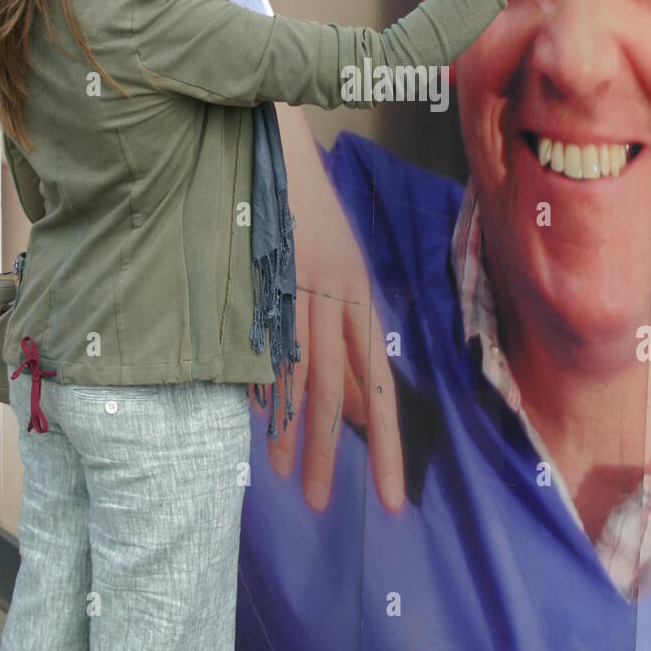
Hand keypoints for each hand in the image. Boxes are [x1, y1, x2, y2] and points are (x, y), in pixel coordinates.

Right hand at [251, 106, 404, 513]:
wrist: (277, 145)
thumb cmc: (305, 213)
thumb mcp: (333, 272)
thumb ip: (340, 337)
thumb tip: (349, 401)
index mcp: (361, 298)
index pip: (378, 382)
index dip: (384, 439)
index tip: (390, 493)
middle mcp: (342, 296)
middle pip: (348, 388)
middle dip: (343, 452)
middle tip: (338, 506)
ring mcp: (307, 285)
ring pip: (308, 373)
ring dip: (297, 432)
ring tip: (293, 482)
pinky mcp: (272, 274)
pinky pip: (270, 342)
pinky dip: (264, 387)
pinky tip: (259, 425)